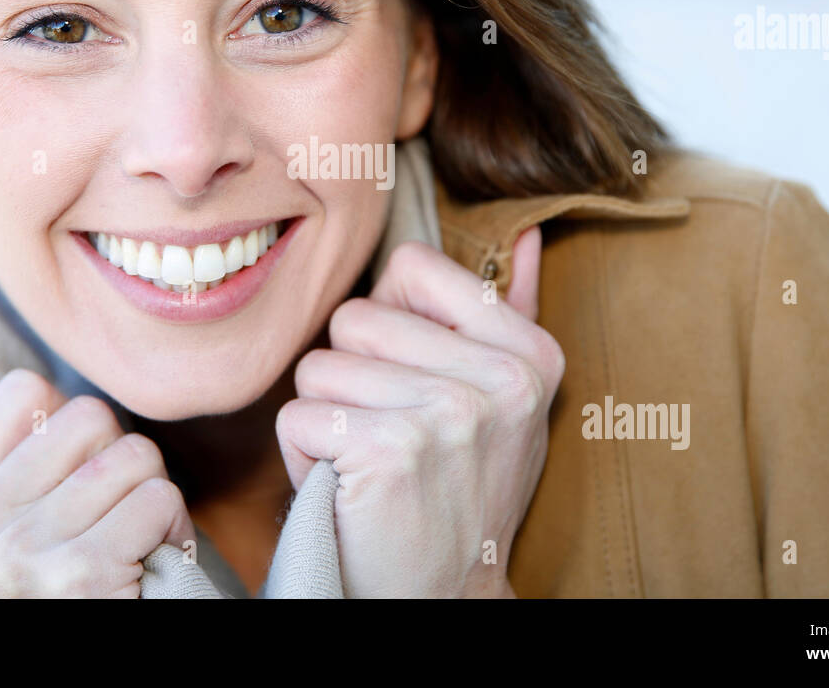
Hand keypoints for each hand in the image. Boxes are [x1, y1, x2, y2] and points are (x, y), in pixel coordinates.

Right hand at [0, 368, 195, 596]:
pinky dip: (171, 526)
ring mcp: (15, 556)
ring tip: (129, 538)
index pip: (25, 391)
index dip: (68, 427)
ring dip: (150, 494)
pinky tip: (147, 561)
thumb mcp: (7, 525)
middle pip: (87, 416)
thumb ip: (17, 457)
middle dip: (118, 458)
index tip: (67, 484)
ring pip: (133, 454)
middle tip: (109, 513)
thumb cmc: (60, 585)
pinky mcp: (78, 575)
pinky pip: (158, 498)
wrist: (78, 661)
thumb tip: (45, 385)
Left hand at [276, 226, 561, 597]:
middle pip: (353, 318)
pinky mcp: (392, 450)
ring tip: (370, 463)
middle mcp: (503, 378)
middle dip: (349, 378)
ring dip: (326, 420)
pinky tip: (349, 488)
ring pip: (318, 368)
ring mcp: (451, 413)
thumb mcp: (505, 402)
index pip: (411, 266)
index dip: (389, 319)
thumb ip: (510, 313)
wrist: (443, 596)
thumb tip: (527, 234)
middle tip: (389, 436)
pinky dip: (305, 458)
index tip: (413, 376)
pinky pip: (298, 417)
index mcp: (531, 352)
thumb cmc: (460, 489)